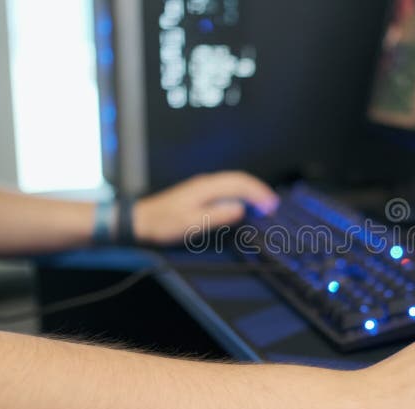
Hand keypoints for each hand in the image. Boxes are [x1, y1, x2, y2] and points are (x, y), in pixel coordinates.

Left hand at [133, 171, 277, 245]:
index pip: (239, 184)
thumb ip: (217, 215)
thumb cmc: (164, 223)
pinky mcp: (200, 192)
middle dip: (258, 190)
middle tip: (273, 205)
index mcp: (206, 188)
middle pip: (239, 179)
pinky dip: (240, 193)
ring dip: (250, 191)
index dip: (258, 194)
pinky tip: (243, 204)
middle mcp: (206, 183)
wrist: (141, 220)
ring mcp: (203, 186)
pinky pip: (226, 187)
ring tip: (263, 204)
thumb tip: (240, 209)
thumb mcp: (191, 223)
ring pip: (233, 182)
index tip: (271, 206)